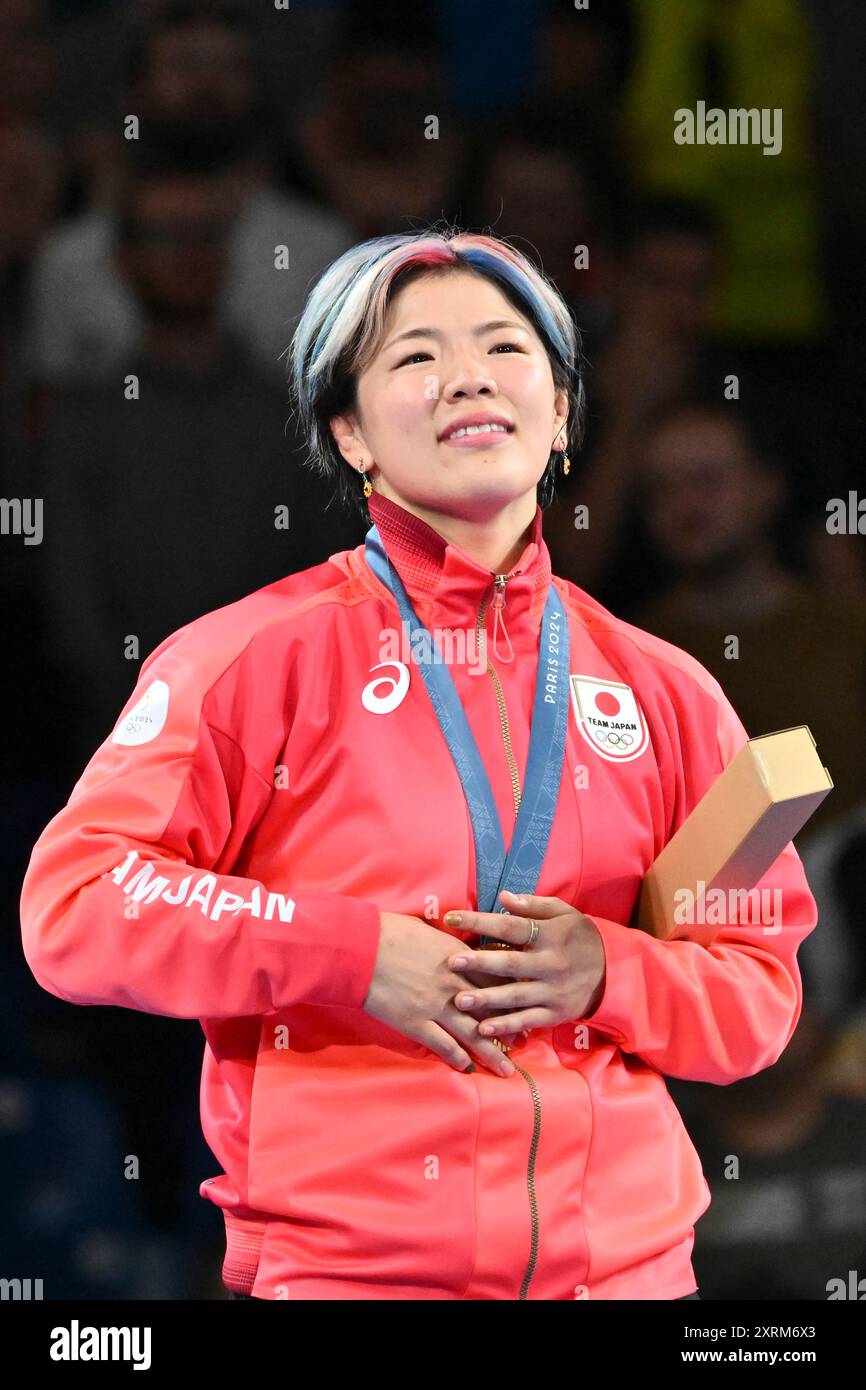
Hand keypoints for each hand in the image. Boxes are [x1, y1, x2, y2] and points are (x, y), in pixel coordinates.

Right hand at [362, 911, 516, 1075]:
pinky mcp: (417, 1023)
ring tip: (507, 1070)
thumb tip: (457, 949)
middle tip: (525, 1041)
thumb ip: (448, 945)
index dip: (511, 993)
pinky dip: (457, 1058)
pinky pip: (443, 1046)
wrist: (362, 947)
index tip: (523, 1004)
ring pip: (473, 1034)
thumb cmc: (391, 931)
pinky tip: (468, 1069)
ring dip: (492, 1053)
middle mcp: (456, 985)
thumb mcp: (429, 931)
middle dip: (511, 1027)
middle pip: (491, 1010)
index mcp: (460, 959)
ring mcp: (437, 1007)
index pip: (495, 979)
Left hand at [442, 891, 605, 1037]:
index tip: (450, 918)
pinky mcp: (555, 1013)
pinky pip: (528, 1020)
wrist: (614, 971)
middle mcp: (550, 963)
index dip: (480, 921)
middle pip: (511, 963)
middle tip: (451, 962)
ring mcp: (553, 991)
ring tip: (459, 1001)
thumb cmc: (580, 936)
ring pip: (516, 996)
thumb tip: (503, 897)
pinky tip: (483, 1028)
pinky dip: (507, 1025)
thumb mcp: (564, 913)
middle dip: (480, 963)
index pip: (511, 925)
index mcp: (550, 935)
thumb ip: (533, 905)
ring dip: (487, 1000)